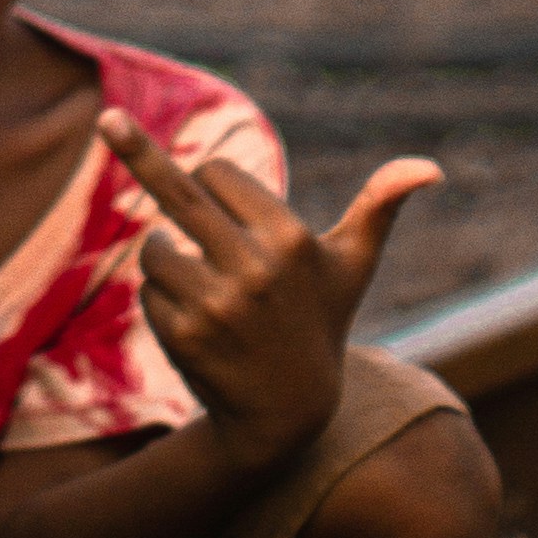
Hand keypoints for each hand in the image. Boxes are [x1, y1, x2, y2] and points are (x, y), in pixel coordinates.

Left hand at [101, 108, 440, 475]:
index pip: (215, 172)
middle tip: (106, 119)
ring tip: (208, 294)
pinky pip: (148, 291)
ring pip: (154, 249)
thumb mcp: (351, 267)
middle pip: (176, 191)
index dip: (215, 186)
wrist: (288, 418)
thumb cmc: (320, 325)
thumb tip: (431, 167)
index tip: (230, 212)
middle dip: (134, 148)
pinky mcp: (184, 334)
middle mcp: (254, 268)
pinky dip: (162, 302)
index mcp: (289, 237)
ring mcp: (217, 303)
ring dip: (167, 261)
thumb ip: (379, 209)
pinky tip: (198, 328)